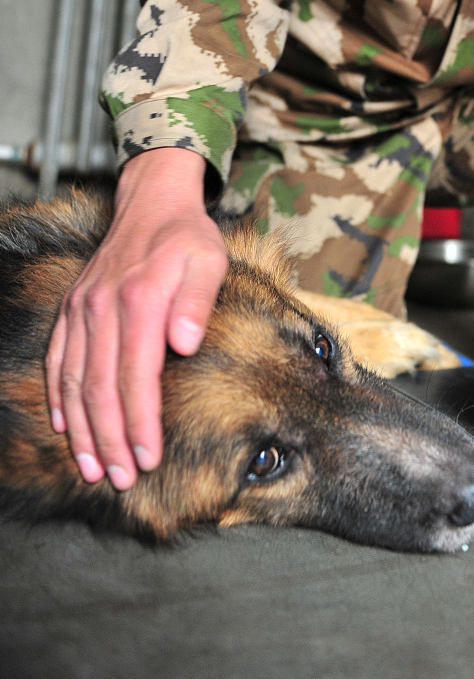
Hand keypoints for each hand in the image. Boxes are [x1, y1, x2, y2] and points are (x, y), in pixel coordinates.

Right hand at [45, 148, 228, 489]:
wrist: (152, 202)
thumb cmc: (187, 237)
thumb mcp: (209, 260)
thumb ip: (198, 302)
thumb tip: (186, 344)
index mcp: (138, 300)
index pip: (135, 376)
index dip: (141, 423)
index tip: (148, 459)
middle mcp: (102, 307)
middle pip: (99, 387)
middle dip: (110, 439)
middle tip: (120, 478)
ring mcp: (81, 308)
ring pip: (73, 379)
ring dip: (81, 429)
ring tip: (92, 468)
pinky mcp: (72, 308)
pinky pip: (57, 358)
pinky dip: (58, 396)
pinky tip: (65, 426)